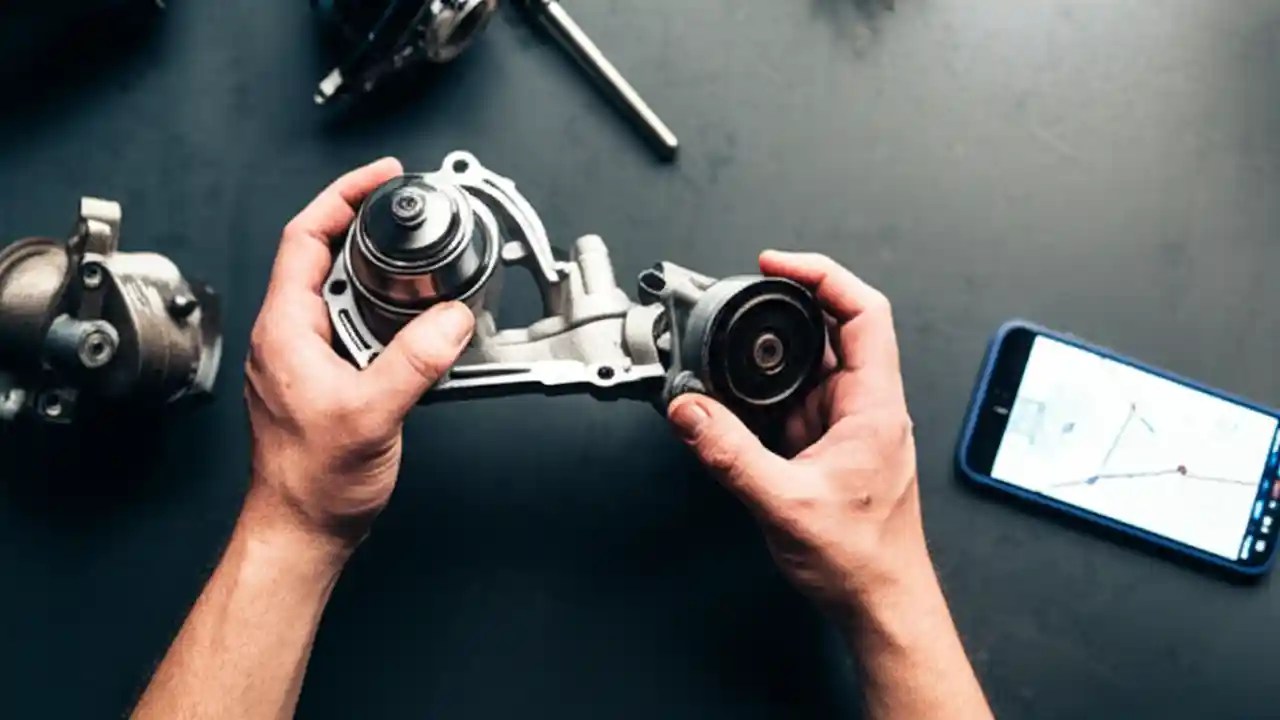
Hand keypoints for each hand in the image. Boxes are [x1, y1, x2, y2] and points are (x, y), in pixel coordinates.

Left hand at [243, 158, 475, 554]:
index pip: (306, 238)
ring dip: (377, 272)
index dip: (342, 198)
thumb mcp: (371, 413)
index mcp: (286, 330)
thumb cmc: (312, 482)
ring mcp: (303, 358)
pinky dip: (383, 311)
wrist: (301, 529)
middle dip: (364, 226)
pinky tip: (412, 324)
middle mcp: (288, 337)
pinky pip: (352, 326)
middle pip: (322, 256)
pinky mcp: (324, 379)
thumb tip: (451, 319)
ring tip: (416, 262)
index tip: (379, 179)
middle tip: (404, 211)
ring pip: (340, 293)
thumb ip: (415, 362)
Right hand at [668, 251, 926, 622]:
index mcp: (874, 406)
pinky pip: (794, 407)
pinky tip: (736, 410)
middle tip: (738, 305)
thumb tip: (690, 411)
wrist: (880, 605)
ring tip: (725, 363)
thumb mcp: (784, 503)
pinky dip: (763, 400)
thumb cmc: (863, 561)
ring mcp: (848, 429)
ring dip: (767, 364)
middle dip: (781, 316)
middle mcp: (866, 409)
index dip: (822, 276)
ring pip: (808, 372)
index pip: (863, 311)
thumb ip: (729, 453)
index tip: (777, 265)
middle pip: (830, 333)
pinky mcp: (829, 450)